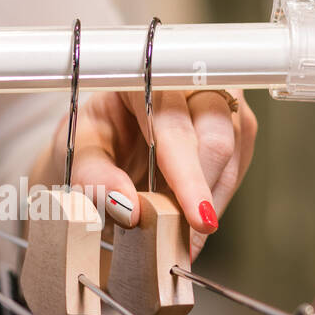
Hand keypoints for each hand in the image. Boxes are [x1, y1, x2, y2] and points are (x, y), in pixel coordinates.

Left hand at [33, 88, 256, 258]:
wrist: (109, 139)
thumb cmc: (94, 138)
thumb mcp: (77, 153)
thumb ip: (94, 177)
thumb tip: (126, 209)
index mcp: (145, 75)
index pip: (174, 124)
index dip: (187, 174)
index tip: (195, 216)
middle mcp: (191, 82)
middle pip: (217, 138)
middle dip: (202, 193)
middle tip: (182, 239)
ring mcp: (219, 101)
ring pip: (234, 156)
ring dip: (210, 201)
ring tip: (180, 235)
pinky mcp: (236, 128)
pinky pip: (237, 168)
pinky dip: (216, 199)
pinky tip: (191, 217)